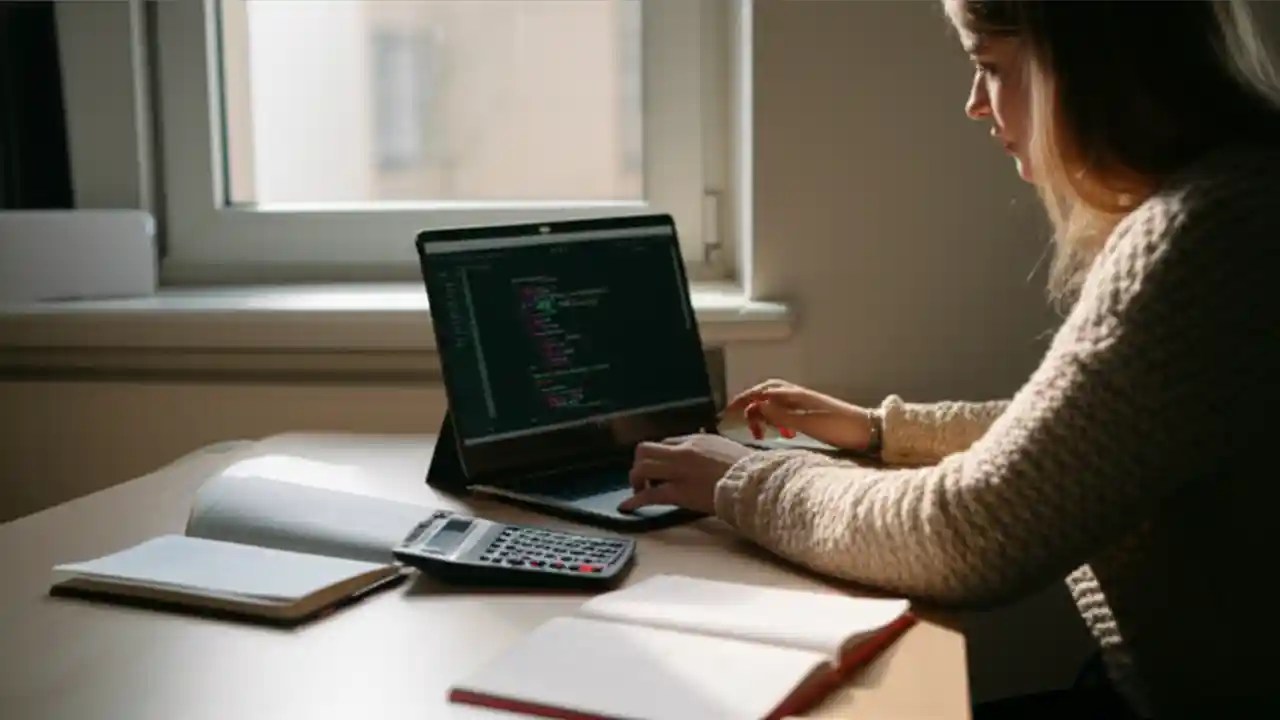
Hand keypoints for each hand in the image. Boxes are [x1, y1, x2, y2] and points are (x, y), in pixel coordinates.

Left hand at [618, 434, 755, 513]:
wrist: (752, 483)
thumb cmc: (747, 469)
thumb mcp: (725, 448)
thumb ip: (708, 449)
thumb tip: (701, 452)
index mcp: (695, 439)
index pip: (666, 442)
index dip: (660, 456)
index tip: (660, 468)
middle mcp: (682, 451)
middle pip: (645, 449)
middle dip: (640, 463)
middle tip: (644, 478)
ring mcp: (678, 471)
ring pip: (642, 468)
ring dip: (636, 479)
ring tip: (640, 491)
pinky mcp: (677, 492)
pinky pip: (649, 495)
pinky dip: (634, 501)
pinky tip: (626, 507)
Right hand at [724, 379, 873, 451]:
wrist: (869, 430)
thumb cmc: (840, 427)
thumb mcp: (808, 423)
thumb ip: (781, 415)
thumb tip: (756, 405)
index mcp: (795, 395)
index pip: (761, 392)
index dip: (743, 401)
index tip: (727, 412)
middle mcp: (799, 395)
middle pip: (767, 391)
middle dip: (750, 402)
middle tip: (737, 417)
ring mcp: (806, 402)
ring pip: (776, 400)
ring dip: (763, 411)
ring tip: (759, 429)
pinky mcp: (813, 412)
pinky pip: (787, 409)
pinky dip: (777, 417)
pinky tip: (781, 431)